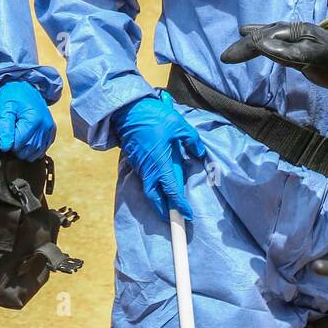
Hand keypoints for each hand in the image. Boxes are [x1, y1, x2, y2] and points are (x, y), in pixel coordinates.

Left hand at [0, 80, 55, 159]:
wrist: (25, 85)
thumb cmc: (12, 96)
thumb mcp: (4, 109)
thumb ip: (4, 128)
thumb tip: (5, 147)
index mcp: (33, 120)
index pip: (19, 145)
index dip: (9, 145)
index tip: (4, 138)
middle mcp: (45, 126)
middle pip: (29, 150)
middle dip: (17, 149)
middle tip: (10, 139)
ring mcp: (50, 128)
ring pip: (37, 152)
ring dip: (26, 151)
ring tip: (18, 140)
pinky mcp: (52, 130)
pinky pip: (44, 147)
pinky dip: (35, 148)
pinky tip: (27, 141)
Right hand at [113, 92, 205, 219]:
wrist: (128, 110)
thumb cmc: (154, 117)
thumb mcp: (178, 125)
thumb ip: (192, 141)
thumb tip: (199, 152)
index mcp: (160, 164)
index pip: (171, 191)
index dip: (180, 205)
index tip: (188, 215)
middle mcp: (148, 169)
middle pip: (154, 197)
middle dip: (164, 210)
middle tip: (175, 217)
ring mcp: (140, 166)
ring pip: (149, 189)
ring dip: (158, 198)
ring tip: (169, 203)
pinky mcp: (135, 161)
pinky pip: (145, 179)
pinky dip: (153, 186)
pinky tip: (160, 183)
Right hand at [220, 22, 327, 110]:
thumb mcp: (307, 58)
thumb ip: (283, 51)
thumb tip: (258, 43)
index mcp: (292, 31)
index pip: (261, 39)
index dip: (243, 48)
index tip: (226, 58)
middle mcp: (293, 30)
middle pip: (263, 33)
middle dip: (245, 42)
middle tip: (228, 55)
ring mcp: (298, 37)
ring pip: (270, 33)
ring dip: (254, 36)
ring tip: (243, 33)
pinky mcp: (301, 45)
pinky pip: (278, 39)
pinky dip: (266, 39)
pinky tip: (266, 41)